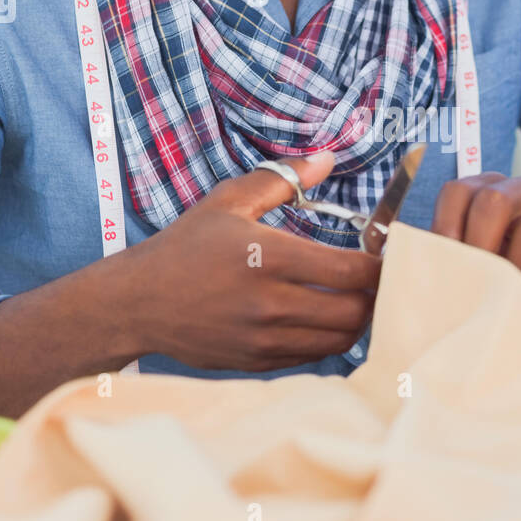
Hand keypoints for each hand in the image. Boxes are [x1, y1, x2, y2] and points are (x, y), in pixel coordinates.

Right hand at [124, 151, 380, 370]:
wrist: (137, 302)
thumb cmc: (185, 247)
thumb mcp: (228, 201)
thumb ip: (281, 178)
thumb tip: (326, 158)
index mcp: (270, 258)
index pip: (352, 271)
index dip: (380, 265)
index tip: (383, 254)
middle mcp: (271, 303)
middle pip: (355, 312)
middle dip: (374, 296)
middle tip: (374, 279)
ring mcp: (265, 339)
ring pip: (340, 341)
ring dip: (356, 320)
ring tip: (354, 299)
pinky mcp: (257, 362)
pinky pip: (313, 357)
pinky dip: (328, 340)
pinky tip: (323, 318)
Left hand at [431, 172, 520, 308]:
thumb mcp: (483, 264)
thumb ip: (450, 257)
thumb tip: (403, 265)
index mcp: (495, 192)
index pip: (460, 190)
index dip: (446, 225)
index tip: (444, 262)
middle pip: (495, 200)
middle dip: (481, 247)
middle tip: (479, 282)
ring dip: (519, 270)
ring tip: (514, 297)